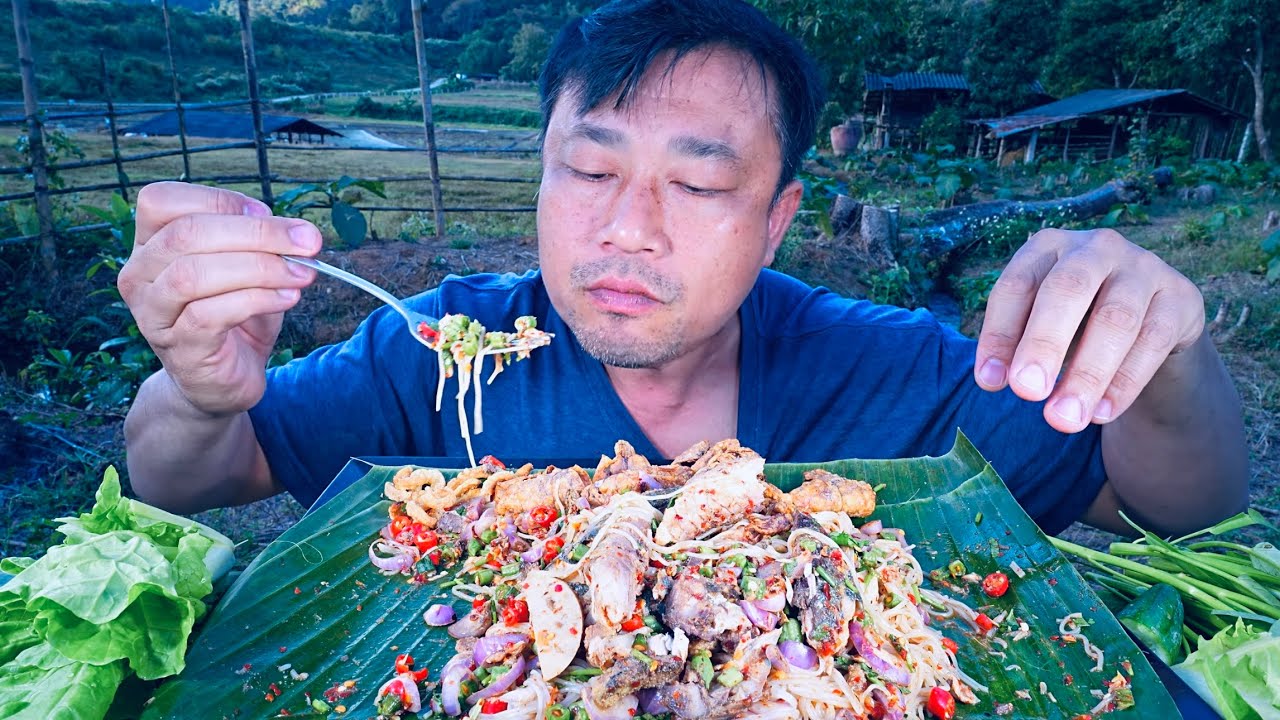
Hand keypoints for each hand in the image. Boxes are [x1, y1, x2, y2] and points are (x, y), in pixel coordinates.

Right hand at [118, 182, 320, 415]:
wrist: (223, 380)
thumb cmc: (234, 316)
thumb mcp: (248, 268)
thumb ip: (260, 242)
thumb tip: (294, 231)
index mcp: (150, 244)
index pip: (163, 202)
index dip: (221, 200)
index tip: (270, 214)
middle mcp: (139, 276)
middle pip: (186, 234)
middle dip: (257, 233)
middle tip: (307, 242)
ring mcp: (153, 314)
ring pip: (194, 273)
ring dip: (259, 267)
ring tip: (301, 274)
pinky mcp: (179, 348)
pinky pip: (212, 314)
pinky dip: (258, 299)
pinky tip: (288, 298)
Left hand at [974, 228, 1204, 432]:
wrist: (1148, 318)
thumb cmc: (1076, 321)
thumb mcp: (1040, 325)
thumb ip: (1016, 346)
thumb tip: (993, 379)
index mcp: (1048, 246)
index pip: (1017, 285)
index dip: (1000, 334)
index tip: (990, 382)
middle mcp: (1096, 248)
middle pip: (1067, 289)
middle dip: (1043, 344)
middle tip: (1026, 393)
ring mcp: (1144, 267)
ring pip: (1115, 319)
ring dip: (1088, 374)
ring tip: (1065, 419)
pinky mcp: (1181, 297)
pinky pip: (1154, 340)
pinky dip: (1126, 381)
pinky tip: (1103, 413)